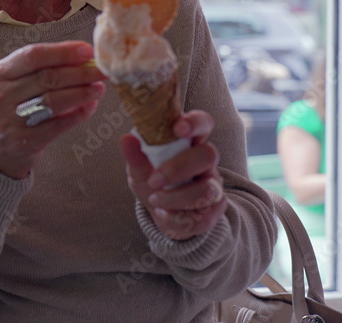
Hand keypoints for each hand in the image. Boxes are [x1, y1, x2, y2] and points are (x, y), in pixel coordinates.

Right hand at [0, 41, 106, 178]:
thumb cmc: (12, 109)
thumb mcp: (14, 84)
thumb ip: (41, 70)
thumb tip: (83, 59)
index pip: (33, 56)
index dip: (63, 52)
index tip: (87, 51)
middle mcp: (1, 96)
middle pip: (48, 77)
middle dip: (80, 72)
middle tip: (101, 70)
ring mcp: (11, 119)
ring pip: (54, 100)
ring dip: (82, 92)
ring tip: (98, 88)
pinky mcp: (25, 141)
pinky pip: (59, 124)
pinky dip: (79, 114)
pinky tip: (90, 106)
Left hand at [120, 110, 226, 240]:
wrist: (161, 215)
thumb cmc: (153, 184)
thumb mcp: (139, 170)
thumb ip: (135, 157)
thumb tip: (127, 139)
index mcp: (189, 143)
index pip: (203, 123)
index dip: (195, 122)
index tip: (179, 129)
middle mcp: (206, 162)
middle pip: (208, 154)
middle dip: (178, 168)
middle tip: (154, 181)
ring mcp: (213, 185)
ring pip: (207, 189)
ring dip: (175, 198)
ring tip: (155, 200)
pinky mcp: (214, 210)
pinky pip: (200, 216)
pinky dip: (175, 218)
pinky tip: (163, 213)